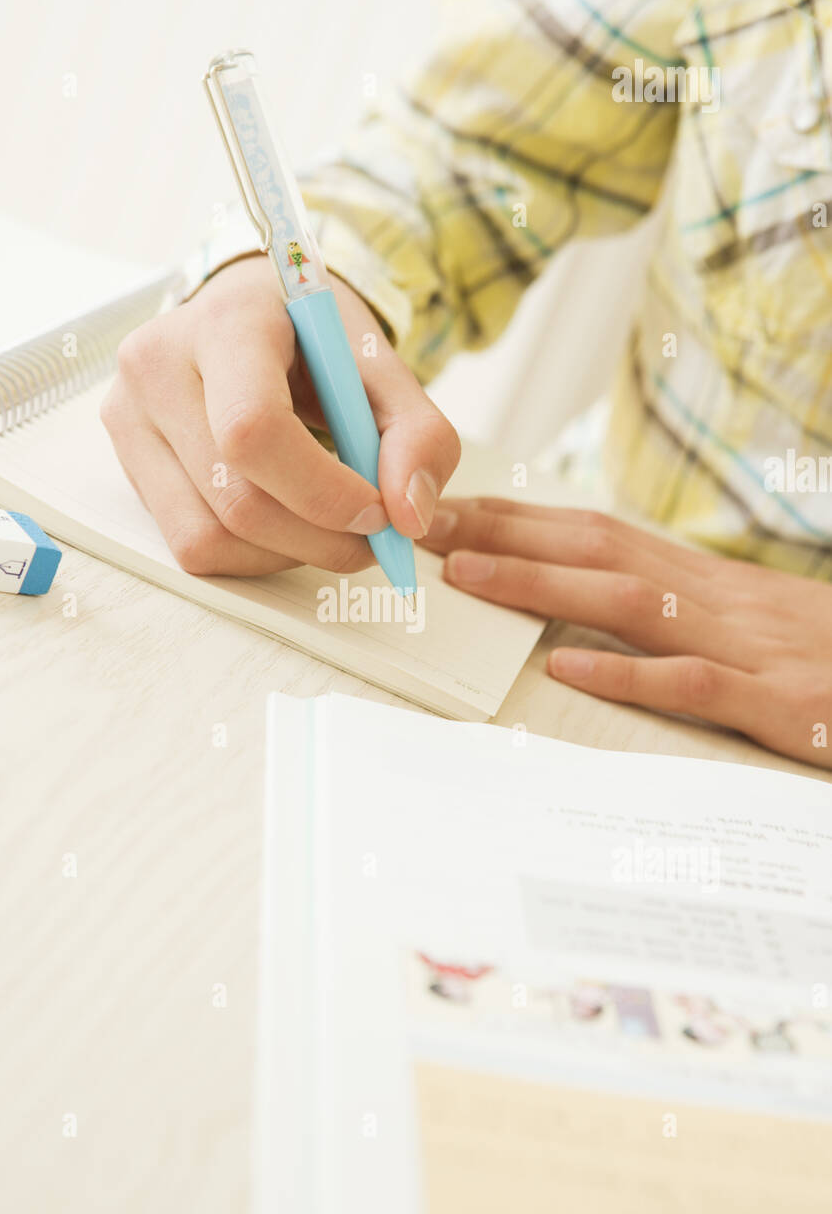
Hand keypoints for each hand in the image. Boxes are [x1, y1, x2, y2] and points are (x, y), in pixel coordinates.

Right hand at [101, 257, 458, 575]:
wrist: (251, 315)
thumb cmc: (313, 338)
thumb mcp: (380, 365)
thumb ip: (418, 435)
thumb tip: (408, 519)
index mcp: (224, 323)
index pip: (253, 429)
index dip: (322, 491)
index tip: (378, 511)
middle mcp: (157, 366)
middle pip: (236, 499)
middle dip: (321, 538)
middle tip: (373, 537)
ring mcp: (129, 418)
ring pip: (211, 538)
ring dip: (289, 554)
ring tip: (329, 525)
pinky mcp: (128, 465)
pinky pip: (192, 546)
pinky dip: (254, 555)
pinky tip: (285, 522)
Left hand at [422, 498, 831, 767]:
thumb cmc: (830, 660)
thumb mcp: (753, 625)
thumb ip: (679, 611)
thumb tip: (591, 610)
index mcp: (708, 582)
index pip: (597, 535)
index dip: (519, 521)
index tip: (448, 510)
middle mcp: (718, 600)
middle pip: (597, 550)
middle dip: (504, 534)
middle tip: (422, 523)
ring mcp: (748, 647)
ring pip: (629, 603)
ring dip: (542, 586)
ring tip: (468, 576)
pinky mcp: (778, 703)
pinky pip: (694, 684)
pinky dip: (630, 674)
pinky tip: (571, 671)